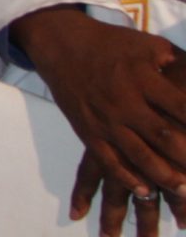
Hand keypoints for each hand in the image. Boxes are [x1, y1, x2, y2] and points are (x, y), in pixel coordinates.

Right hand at [12, 6, 185, 236]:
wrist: (63, 47)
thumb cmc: (114, 46)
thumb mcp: (151, 46)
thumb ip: (179, 64)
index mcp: (144, 79)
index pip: (181, 106)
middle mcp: (125, 102)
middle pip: (163, 136)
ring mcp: (105, 120)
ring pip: (138, 154)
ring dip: (163, 175)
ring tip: (184, 191)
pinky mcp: (89, 131)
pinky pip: (108, 160)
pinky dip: (126, 177)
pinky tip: (145, 191)